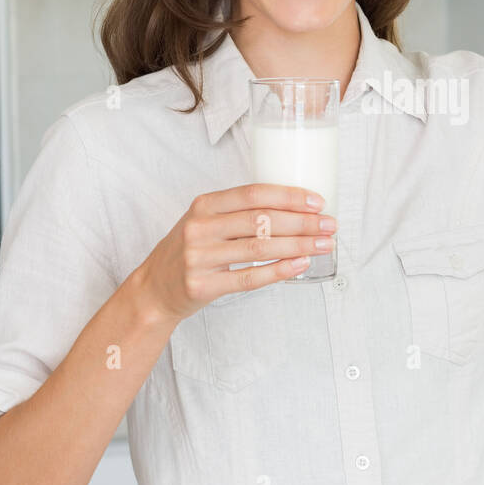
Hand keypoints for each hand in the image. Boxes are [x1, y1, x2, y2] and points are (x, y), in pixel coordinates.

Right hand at [130, 183, 336, 321]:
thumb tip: (295, 207)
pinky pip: (249, 278)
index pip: (253, 194)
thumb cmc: (190, 251)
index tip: (317, 201)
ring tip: (323, 244)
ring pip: (259, 248)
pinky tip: (300, 265)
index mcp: (204, 205)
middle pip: (261, 220)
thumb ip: (238, 211)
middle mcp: (200, 227)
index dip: (289, 196)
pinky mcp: (203, 285)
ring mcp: (199, 257)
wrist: (153, 289)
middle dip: (302, 222)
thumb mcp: (205, 221)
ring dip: (298, 246)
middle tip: (330, 225)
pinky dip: (279, 271)